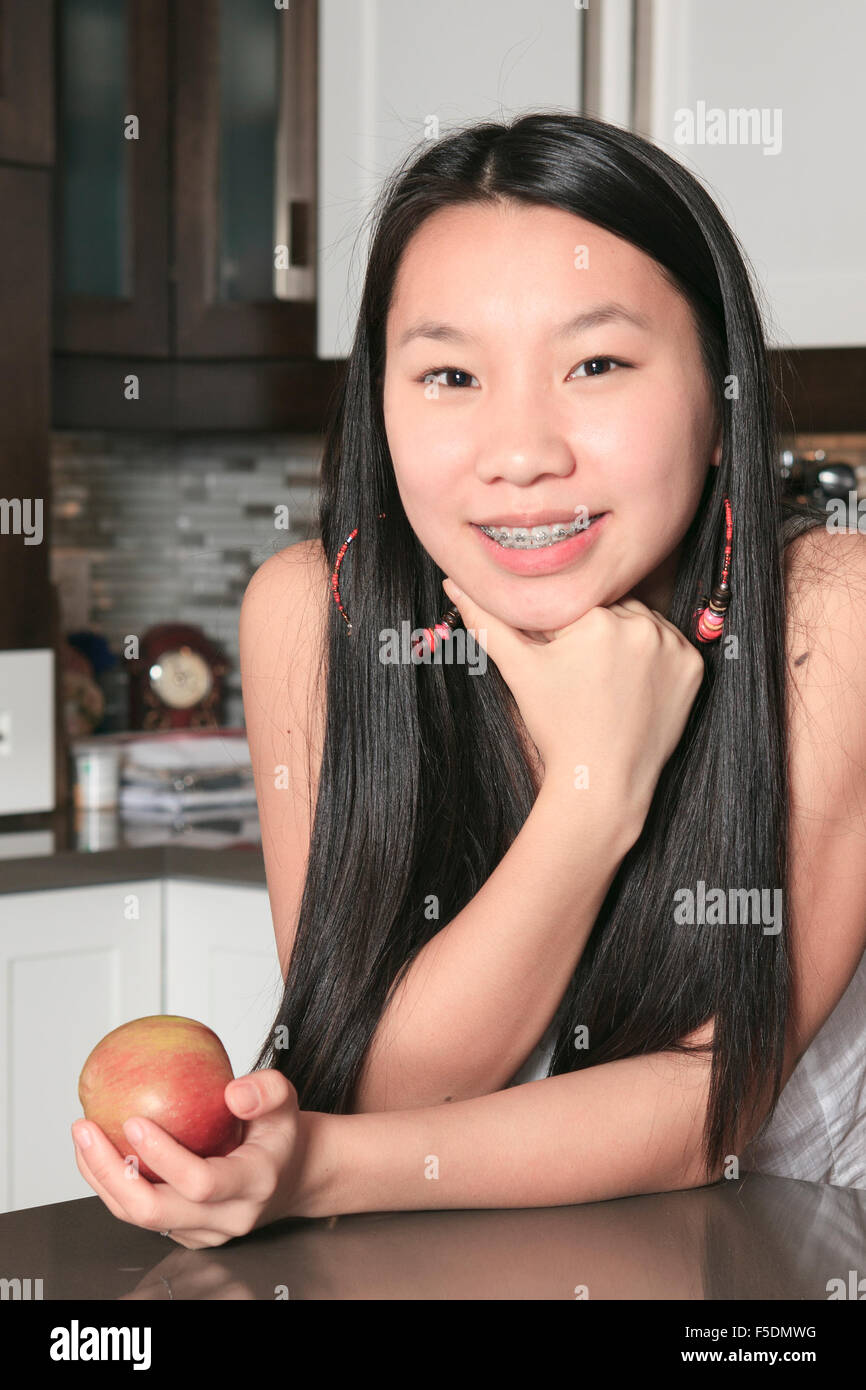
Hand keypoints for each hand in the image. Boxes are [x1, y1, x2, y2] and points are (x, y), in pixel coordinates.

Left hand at [71, 1069, 318, 1248]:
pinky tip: (101, 1154)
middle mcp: (229, 1216)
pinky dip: (116, 1187)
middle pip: (157, 1211)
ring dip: (103, 1180)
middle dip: (112, 1172)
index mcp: (254, 1183)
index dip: (163, 1157)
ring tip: (84, 1138)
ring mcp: (206, 1232)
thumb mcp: (285, 1099)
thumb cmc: (281, 1132)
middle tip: (86, 1129)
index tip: (133, 1121)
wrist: (294, 1174)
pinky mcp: (189, 1234)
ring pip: (142, 1219)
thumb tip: (232, 1092)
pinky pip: (145, 1216)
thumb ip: (266, 1089)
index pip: (200, 1182)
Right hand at [441, 578, 704, 827]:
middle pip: (610, 609)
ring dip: (626, 642)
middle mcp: (643, 624)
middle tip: (583, 680)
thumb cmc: (557, 727)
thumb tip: (452, 581)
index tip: (560, 664)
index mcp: (598, 617)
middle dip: (595, 633)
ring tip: (606, 685)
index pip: (574, 603)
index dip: (561, 631)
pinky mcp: (695, 668)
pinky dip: (655, 660)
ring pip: (641, 624)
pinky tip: (633, 689)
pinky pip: (670, 647)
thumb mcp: (518, 670)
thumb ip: (486, 619)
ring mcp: (674, 646)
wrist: (602, 784)